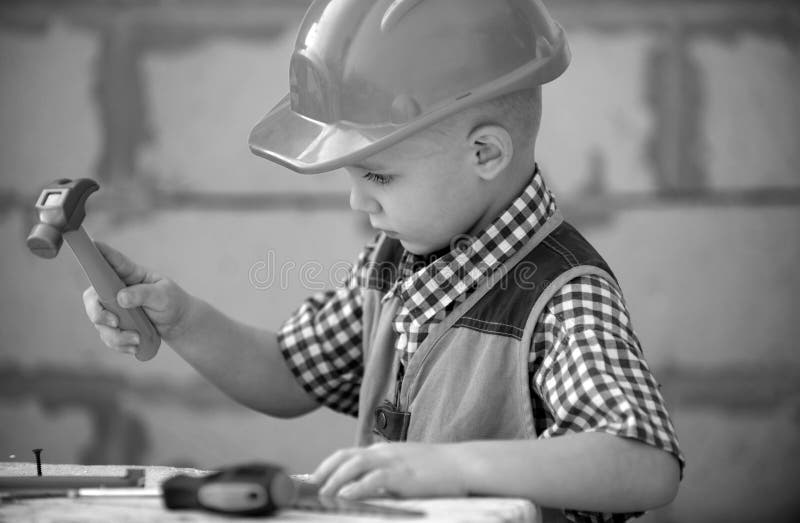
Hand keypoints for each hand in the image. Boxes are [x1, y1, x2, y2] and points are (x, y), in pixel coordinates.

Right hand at [82, 241, 192, 354]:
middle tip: (114, 322)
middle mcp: (115, 289)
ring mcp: (113, 308)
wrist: (178, 323)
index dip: (99, 252)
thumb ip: (143, 294)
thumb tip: (120, 297)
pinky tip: (135, 346)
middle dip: (98, 313)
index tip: (91, 243)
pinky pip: (107, 336)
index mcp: (129, 274)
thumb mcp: (163, 295)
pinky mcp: (114, 325)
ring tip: (137, 340)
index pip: (112, 260)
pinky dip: (119, 344)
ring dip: (115, 335)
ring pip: (99, 322)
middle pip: (92, 297)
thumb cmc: (172, 301)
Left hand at [312, 442, 467, 499]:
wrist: (462, 465)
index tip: (311, 480)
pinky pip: (374, 479)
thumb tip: (362, 490)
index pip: (348, 454)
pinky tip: (346, 496)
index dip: (327, 466)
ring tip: (322, 493)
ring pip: (354, 464)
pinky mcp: (403, 475)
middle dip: (324, 471)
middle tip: (309, 487)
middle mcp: (383, 453)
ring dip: (335, 479)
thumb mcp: (404, 468)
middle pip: (345, 456)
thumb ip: (384, 476)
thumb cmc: (436, 470)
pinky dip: (357, 487)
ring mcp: (393, 461)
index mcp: (383, 451)